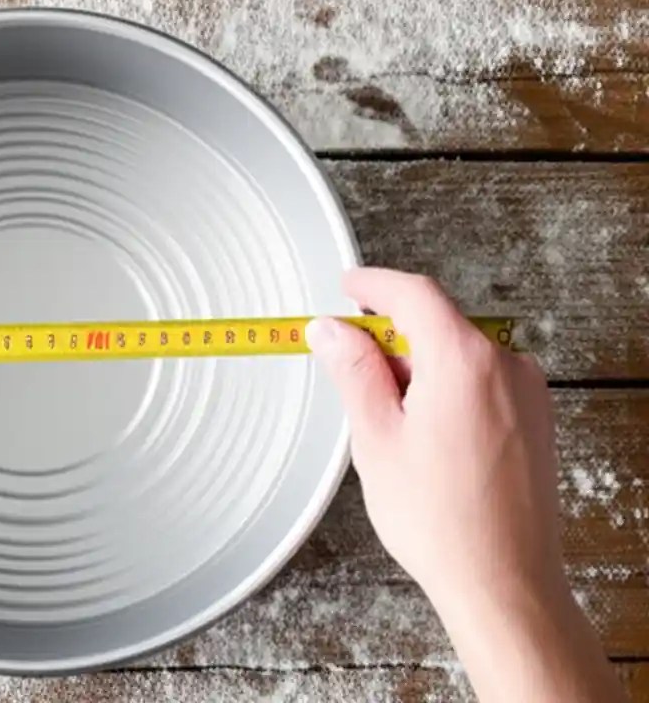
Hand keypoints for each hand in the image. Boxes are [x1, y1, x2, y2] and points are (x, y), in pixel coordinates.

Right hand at [306, 267, 624, 702]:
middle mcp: (506, 368)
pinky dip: (446, 392)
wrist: (502, 580)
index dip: (374, 285)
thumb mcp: (375, 438)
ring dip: (417, 372)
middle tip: (349, 375)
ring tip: (390, 430)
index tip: (348, 286)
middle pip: (436, 326)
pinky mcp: (534, 421)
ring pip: (458, 357)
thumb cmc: (442, 520)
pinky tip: (424, 439)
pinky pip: (482, 384)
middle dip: (389, 341)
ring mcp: (527, 395)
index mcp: (464, 362)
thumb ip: (353, 372)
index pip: (414, 295)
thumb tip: (331, 330)